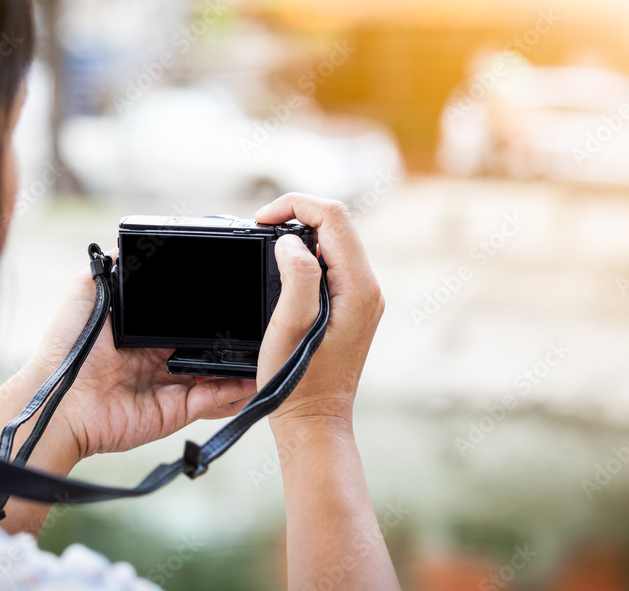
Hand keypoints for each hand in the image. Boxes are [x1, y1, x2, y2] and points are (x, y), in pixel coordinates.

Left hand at [18, 251, 257, 460]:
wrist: (60, 400)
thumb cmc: (65, 350)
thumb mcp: (84, 294)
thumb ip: (107, 270)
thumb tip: (123, 245)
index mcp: (143, 332)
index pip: (184, 317)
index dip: (207, 308)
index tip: (232, 289)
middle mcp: (160, 358)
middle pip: (206, 344)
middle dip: (231, 334)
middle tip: (258, 318)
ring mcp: (171, 385)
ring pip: (217, 372)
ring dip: (241, 362)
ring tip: (268, 347)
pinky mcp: (177, 411)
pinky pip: (214, 400)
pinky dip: (236, 390)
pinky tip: (256, 376)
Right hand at [254, 193, 384, 432]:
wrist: (314, 424)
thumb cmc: (299, 383)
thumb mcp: (290, 326)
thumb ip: (296, 276)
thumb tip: (290, 241)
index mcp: (358, 287)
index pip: (333, 216)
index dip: (295, 205)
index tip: (261, 220)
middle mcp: (367, 288)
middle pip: (337, 224)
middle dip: (297, 214)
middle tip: (261, 228)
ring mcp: (361, 299)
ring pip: (334, 242)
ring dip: (301, 234)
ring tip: (267, 243)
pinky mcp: (350, 308)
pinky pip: (331, 264)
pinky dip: (306, 255)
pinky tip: (282, 269)